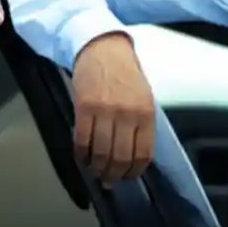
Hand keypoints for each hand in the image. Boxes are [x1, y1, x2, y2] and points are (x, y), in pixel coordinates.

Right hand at [71, 32, 155, 184]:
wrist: (102, 48)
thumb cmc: (125, 73)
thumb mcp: (144, 97)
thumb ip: (141, 124)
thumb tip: (133, 155)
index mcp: (146, 113)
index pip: (143, 154)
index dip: (134, 171)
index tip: (128, 177)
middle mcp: (127, 114)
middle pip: (120, 158)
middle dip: (114, 174)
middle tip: (108, 178)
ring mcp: (105, 111)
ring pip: (100, 153)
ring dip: (97, 167)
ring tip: (95, 170)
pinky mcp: (84, 107)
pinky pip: (82, 140)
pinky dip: (81, 154)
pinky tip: (82, 156)